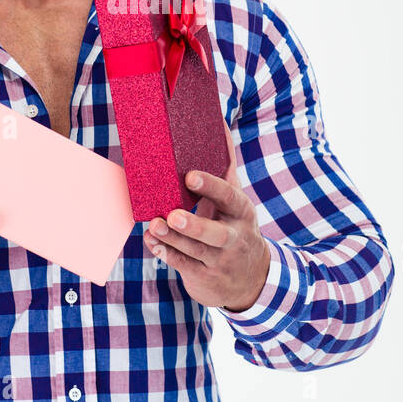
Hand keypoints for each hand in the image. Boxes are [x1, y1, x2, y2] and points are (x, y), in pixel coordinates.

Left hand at [142, 124, 269, 311]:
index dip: (211, 186)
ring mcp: (220, 260)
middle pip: (215, 233)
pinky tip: (152, 241)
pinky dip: (166, 253)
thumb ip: (225, 166)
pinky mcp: (205, 276)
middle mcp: (234, 238)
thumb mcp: (235, 200)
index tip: (190, 175)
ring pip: (196, 251)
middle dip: (194, 225)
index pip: (229, 197)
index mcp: (242, 212)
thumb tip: (218, 123)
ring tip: (154, 226)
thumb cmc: (235, 225)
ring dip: (173, 239)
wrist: (250, 278)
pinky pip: (184, 265)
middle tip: (173, 214)